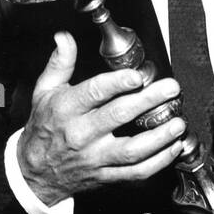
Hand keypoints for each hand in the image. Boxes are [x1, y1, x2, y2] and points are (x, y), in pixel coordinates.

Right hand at [18, 32, 186, 203]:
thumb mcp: (44, 91)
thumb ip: (59, 63)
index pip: (94, 93)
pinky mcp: (106, 176)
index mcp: (67, 109)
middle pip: (118, 116)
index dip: (117, 83)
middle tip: (170, 89)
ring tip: (178, 122)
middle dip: (148, 100)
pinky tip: (172, 147)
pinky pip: (136, 173)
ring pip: (131, 150)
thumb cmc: (44, 128)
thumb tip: (64, 37)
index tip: (137, 75)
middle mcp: (81, 134)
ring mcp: (95, 158)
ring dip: (159, 137)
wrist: (35, 172)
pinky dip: (158, 162)